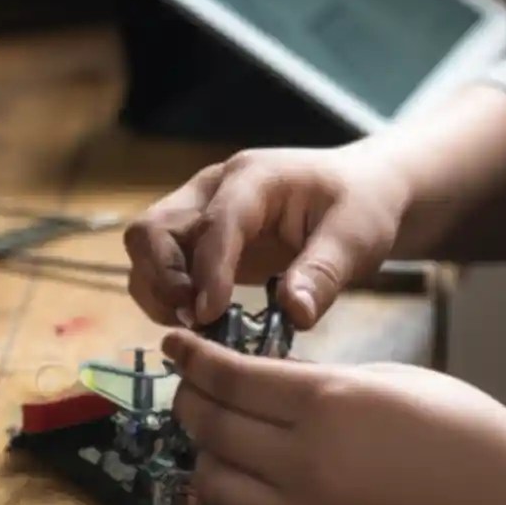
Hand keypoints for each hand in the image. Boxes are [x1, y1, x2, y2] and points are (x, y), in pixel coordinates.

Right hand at [123, 146, 410, 330]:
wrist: (359, 191)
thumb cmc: (360, 205)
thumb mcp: (357, 237)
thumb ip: (323, 274)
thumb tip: (293, 316)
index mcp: (253, 178)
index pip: (214, 223)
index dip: (207, 271)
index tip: (210, 315)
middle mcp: (212, 190)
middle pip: (152, 228)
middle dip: (163, 279)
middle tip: (198, 320)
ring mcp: (197, 212)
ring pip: (145, 248)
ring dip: (158, 291)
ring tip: (197, 326)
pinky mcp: (195, 238)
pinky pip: (158, 267)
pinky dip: (165, 296)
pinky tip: (201, 321)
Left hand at [163, 330, 505, 504]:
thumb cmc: (460, 429)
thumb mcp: (384, 380)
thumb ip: (312, 381)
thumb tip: (253, 377)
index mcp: (329, 404)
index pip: (230, 377)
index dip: (192, 357)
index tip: (174, 344)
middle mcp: (308, 463)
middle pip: (211, 427)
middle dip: (189, 400)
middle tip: (191, 385)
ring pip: (212, 482)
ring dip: (204, 453)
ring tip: (219, 435)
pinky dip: (231, 501)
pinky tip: (247, 480)